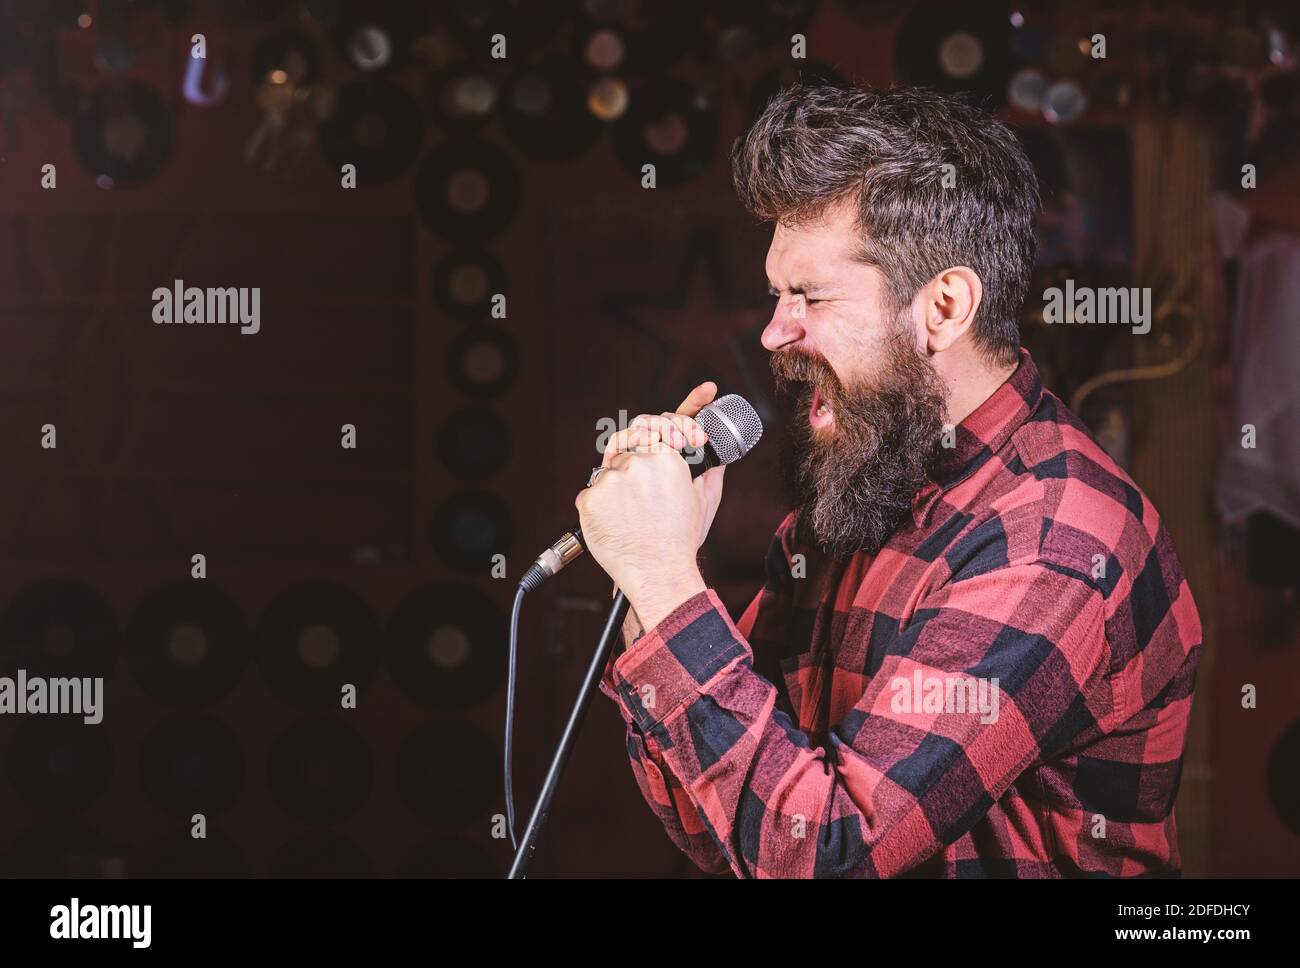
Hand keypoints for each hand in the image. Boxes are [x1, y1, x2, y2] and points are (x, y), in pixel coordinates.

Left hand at [577, 382, 721, 628]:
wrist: (658, 573)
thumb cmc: (680, 541)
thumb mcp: (704, 501)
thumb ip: (710, 473)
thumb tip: (716, 461)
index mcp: (666, 458)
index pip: (652, 428)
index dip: (652, 432)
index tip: (654, 439)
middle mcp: (638, 463)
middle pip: (626, 444)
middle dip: (630, 453)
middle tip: (636, 476)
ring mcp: (611, 480)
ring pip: (607, 471)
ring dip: (615, 485)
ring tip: (630, 513)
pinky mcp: (590, 498)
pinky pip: (591, 494)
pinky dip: (600, 506)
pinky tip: (615, 523)